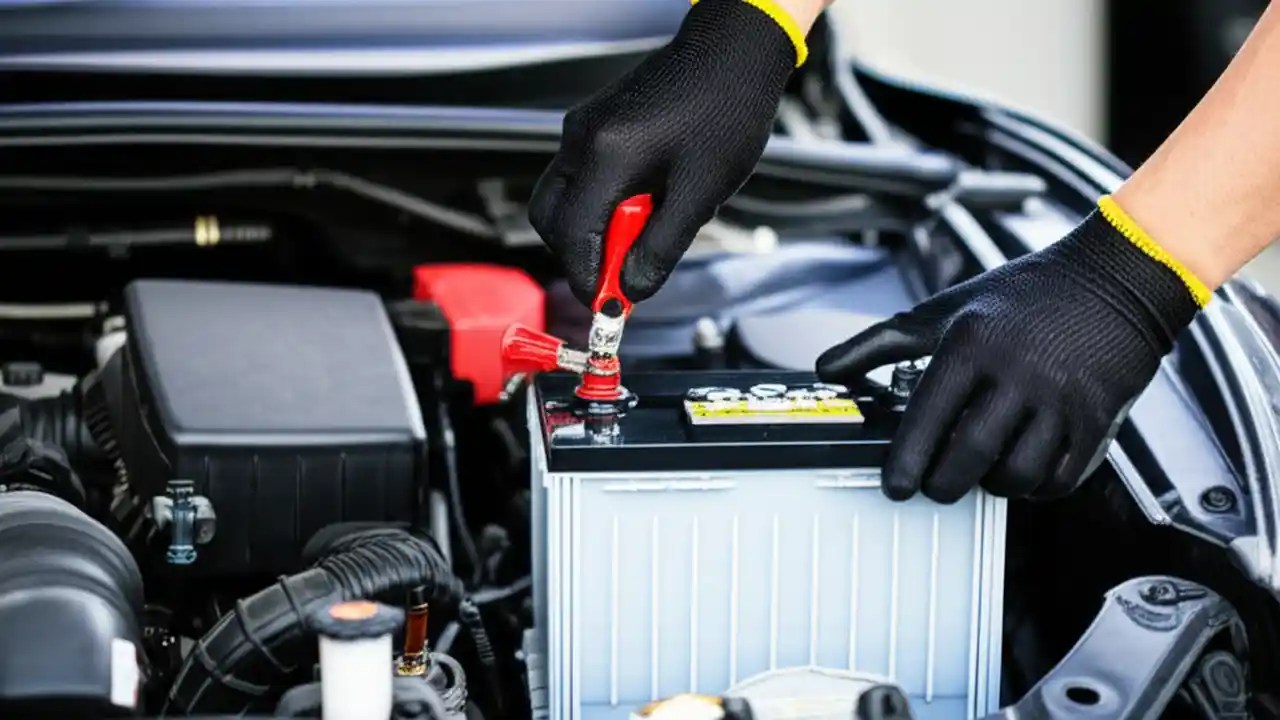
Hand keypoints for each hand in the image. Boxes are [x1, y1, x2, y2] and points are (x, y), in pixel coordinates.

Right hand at [529, 0, 801, 305]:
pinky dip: (600, 204)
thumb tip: (631, 289)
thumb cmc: (726, 112)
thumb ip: (660, 247)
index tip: (606, 307)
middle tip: (621, 276)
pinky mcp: (594, 124)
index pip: (571, 235)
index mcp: (606, 155)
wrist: (734, 53)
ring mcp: (583, 128)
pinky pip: (580, 177)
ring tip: (642, 235)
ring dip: (592, 229)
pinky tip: (644, 205)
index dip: (586, 278)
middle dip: (579, 255)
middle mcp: (582, 139)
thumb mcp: (701, 193)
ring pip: (562, 198)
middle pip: (551, 218)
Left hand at [816, 201, 1206, 502]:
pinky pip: (1059, 479)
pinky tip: (1019, 472)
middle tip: (933, 487)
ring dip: (989, 487)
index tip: (894, 486)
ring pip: (1015, 475)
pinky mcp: (1098, 420)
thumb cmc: (1022, 296)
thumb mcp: (945, 309)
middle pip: (969, 456)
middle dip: (943, 484)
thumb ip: (880, 342)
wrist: (1114, 279)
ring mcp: (1062, 399)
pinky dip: (1034, 488)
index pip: (928, 417)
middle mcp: (1018, 372)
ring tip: (977, 474)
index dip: (906, 462)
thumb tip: (827, 369)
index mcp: (973, 344)